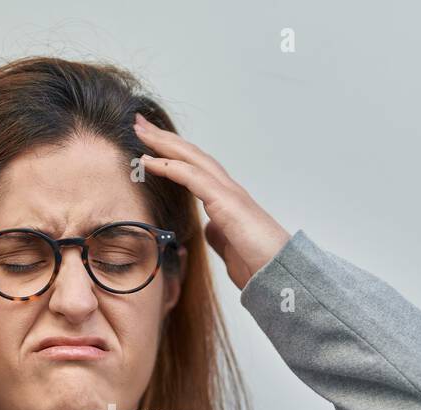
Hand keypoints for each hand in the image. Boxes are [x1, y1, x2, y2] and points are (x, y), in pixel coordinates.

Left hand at [134, 113, 290, 290]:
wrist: (281, 275)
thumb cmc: (259, 265)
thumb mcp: (230, 248)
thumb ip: (219, 235)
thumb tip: (209, 228)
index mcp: (227, 200)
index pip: (195, 168)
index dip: (172, 154)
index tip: (148, 145)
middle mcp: (228, 190)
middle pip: (191, 155)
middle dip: (164, 138)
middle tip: (139, 122)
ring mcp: (229, 193)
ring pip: (192, 158)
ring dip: (164, 143)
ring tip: (140, 130)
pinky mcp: (227, 203)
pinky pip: (193, 178)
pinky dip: (170, 166)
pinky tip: (150, 161)